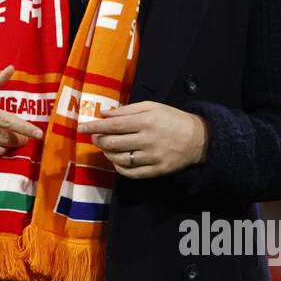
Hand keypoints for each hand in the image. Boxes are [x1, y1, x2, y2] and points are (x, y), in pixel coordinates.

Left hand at [86, 100, 208, 177]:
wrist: (199, 139)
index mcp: (146, 121)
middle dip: (99, 140)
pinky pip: (132, 173)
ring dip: (107, 154)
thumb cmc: (171, 119)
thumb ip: (127, 110)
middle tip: (95, 137)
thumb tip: (104, 113)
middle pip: (114, 143)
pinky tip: (116, 161)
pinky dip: (119, 168)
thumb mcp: (151, 107)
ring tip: (106, 148)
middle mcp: (148, 140)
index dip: (95, 127)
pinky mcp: (157, 171)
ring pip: (120, 159)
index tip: (81, 127)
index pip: (113, 125)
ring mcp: (153, 158)